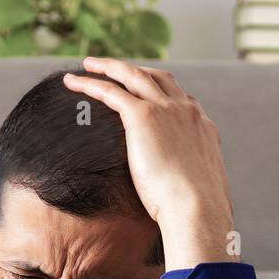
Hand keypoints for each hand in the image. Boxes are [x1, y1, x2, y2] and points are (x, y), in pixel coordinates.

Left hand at [62, 56, 237, 269]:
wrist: (197, 209)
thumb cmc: (200, 214)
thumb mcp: (203, 195)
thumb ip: (195, 189)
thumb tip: (197, 208)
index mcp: (204, 129)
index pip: (184, 101)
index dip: (165, 95)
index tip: (151, 96)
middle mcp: (188, 111)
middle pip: (160, 78)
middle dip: (137, 71)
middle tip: (117, 69)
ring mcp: (167, 110)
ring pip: (133, 75)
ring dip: (110, 66)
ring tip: (89, 64)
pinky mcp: (144, 116)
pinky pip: (111, 90)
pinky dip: (92, 83)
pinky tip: (74, 82)